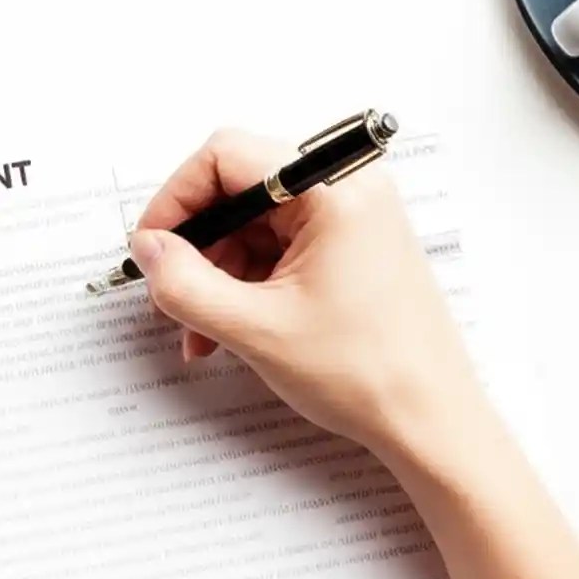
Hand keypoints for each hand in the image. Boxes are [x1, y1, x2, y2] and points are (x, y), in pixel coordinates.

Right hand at [132, 129, 487, 454]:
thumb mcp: (254, 329)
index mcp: (335, 191)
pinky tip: (227, 330)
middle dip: (197, 246)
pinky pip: (279, 249)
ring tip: (200, 332)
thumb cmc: (366, 374)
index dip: (177, 198)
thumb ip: (184, 283)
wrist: (431, 422)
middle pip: (240, 190)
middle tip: (170, 296)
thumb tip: (147, 248)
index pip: (228, 156)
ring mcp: (353, 220)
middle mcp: (349, 191)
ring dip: (217, 274)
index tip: (152, 246)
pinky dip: (246, 284)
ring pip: (254, 224)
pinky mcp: (351, 249)